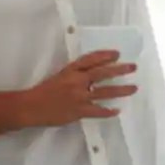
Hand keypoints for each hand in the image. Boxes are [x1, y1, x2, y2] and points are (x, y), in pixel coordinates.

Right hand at [24, 51, 138, 126]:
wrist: (32, 106)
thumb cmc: (44, 91)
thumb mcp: (59, 76)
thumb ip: (74, 74)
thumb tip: (90, 75)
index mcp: (71, 70)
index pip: (91, 59)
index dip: (105, 56)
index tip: (117, 54)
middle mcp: (77, 81)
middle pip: (102, 73)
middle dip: (119, 70)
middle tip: (132, 67)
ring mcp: (79, 96)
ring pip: (104, 92)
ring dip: (121, 89)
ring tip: (133, 88)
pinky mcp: (79, 111)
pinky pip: (97, 111)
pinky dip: (108, 111)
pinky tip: (117, 111)